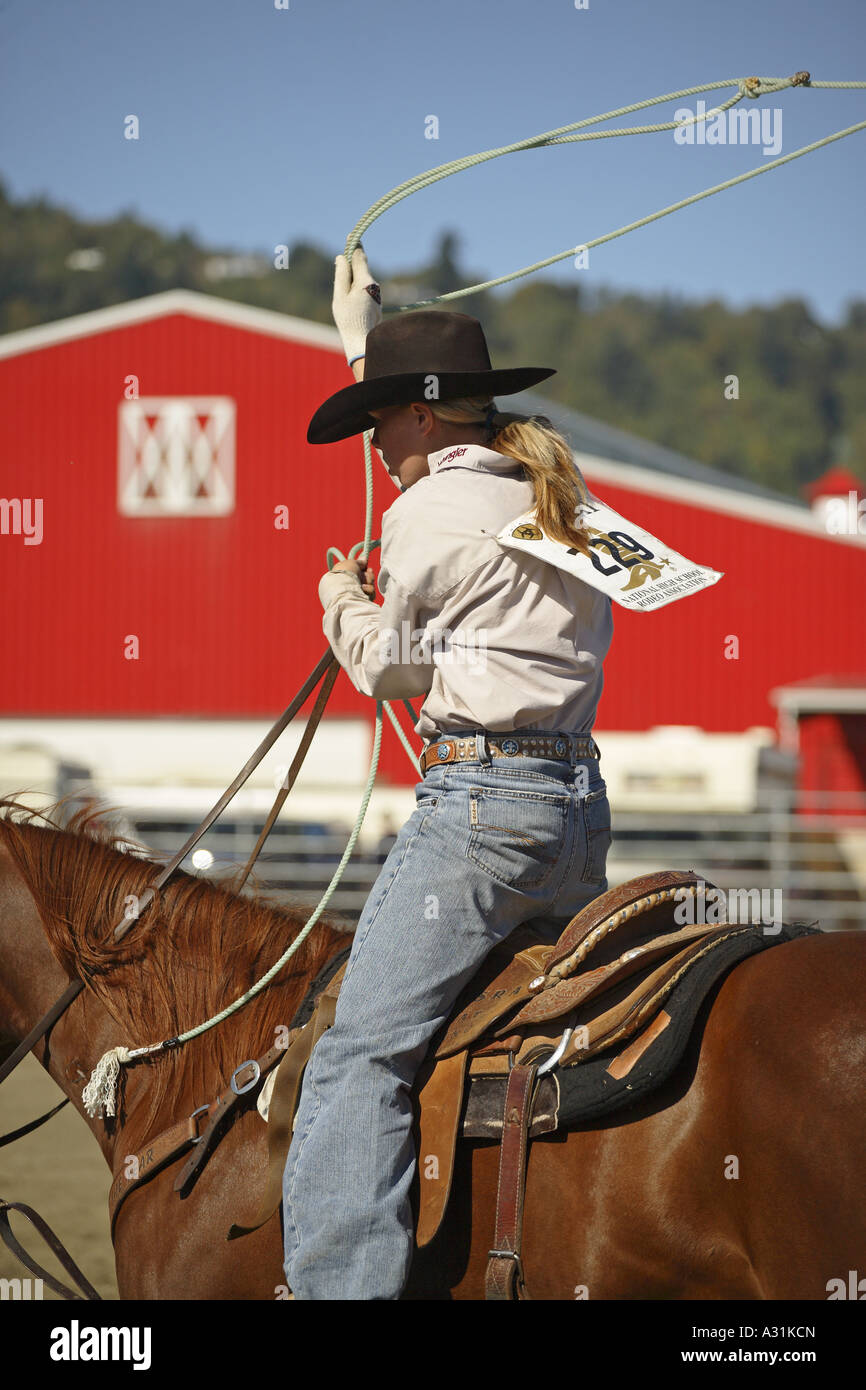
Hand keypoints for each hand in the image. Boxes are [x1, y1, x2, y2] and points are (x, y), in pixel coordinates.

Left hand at [330, 556, 375, 597]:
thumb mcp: (352, 563)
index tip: (367, 566)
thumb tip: (364, 557)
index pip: (360, 571)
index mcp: (346, 575)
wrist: (344, 587)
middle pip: (367, 578)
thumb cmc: (345, 573)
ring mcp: (357, 593)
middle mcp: (351, 584)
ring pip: (370, 585)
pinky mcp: (362, 600)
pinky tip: (363, 589)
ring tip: (363, 583)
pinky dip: (368, 589)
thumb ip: (359, 561)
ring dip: (369, 581)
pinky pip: (371, 593)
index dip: (364, 568)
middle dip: (369, 575)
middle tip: (367, 573)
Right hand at [332, 246, 381, 364]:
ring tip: (344, 298)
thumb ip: (341, 275)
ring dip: (352, 281)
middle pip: (360, 268)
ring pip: (362, 280)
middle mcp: (374, 285)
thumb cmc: (349, 320)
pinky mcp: (375, 301)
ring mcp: (376, 294)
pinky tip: (350, 304)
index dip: (354, 246)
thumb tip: (341, 258)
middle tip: (339, 266)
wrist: (363, 341)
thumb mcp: (340, 296)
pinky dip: (356, 290)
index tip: (351, 235)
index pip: (360, 258)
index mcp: (365, 282)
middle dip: (350, 266)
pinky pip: (364, 289)